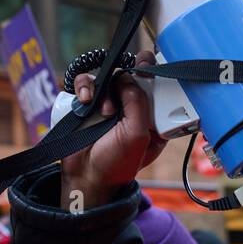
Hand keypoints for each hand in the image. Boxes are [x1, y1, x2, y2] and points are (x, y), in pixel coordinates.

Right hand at [61, 51, 166, 210]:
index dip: (155, 73)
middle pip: (132, 75)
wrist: (86, 176)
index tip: (149, 67)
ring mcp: (109, 104)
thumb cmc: (117, 163)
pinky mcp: (88, 103)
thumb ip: (139, 105)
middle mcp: (131, 108)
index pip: (157, 87)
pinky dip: (85, 86)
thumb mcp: (138, 135)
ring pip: (108, 77)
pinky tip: (86, 100)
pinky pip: (86, 83)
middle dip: (131, 72)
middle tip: (133, 70)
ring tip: (106, 112)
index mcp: (152, 117)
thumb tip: (130, 78)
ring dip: (107, 89)